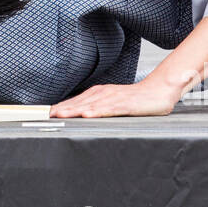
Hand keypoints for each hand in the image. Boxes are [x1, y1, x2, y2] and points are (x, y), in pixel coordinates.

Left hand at [50, 81, 181, 117]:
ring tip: (62, 115)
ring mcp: (114, 99)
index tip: (48, 113)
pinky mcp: (125, 105)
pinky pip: (109, 109)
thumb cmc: (137, 99)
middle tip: (49, 115)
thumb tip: (83, 113)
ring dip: (75, 110)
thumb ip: (99, 106)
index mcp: (100, 93)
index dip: (63, 106)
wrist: (159, 92)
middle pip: (80, 102)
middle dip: (64, 109)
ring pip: (91, 105)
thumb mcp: (114, 101)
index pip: (78, 101)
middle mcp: (105, 94)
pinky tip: (88, 115)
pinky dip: (97, 111)